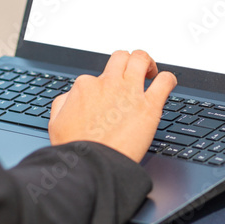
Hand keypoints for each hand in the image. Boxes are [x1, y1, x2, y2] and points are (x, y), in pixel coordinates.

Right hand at [48, 50, 176, 162]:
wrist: (92, 166)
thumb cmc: (75, 149)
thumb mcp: (56, 121)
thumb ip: (64, 102)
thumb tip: (73, 95)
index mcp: (86, 86)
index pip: (98, 76)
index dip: (104, 87)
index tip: (108, 98)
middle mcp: (108, 83)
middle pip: (121, 57)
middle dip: (128, 61)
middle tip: (134, 73)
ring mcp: (130, 92)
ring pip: (141, 59)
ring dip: (148, 63)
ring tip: (150, 73)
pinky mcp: (149, 106)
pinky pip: (165, 81)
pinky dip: (168, 79)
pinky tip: (167, 84)